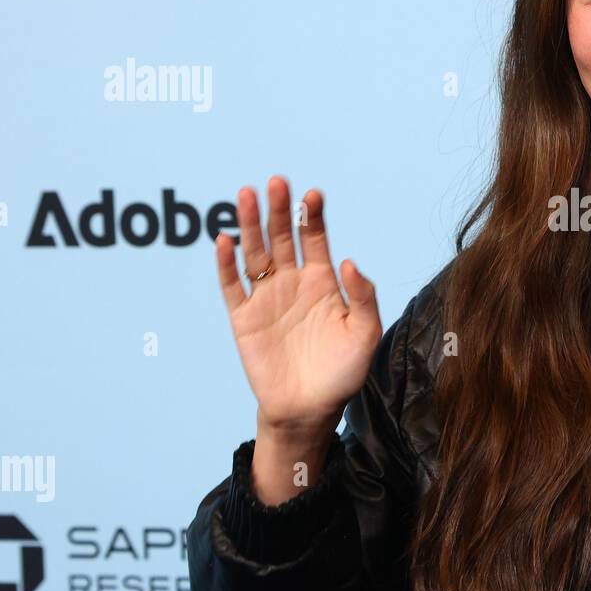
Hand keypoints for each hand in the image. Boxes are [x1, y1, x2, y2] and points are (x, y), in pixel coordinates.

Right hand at [215, 176, 381, 451]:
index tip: (313, 194)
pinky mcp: (243, 318)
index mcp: (323, 282)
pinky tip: (225, 241)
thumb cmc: (343, 372)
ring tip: (245, 194)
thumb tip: (349, 261)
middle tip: (275, 181)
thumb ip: (362, 297)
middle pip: (283, 237)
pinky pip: (232, 286)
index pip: (316, 238)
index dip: (313, 216)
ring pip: (255, 253)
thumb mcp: (365, 334)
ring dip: (250, 224)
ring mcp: (266, 298)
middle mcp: (293, 283)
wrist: (310, 409)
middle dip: (279, 209)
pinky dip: (226, 264)